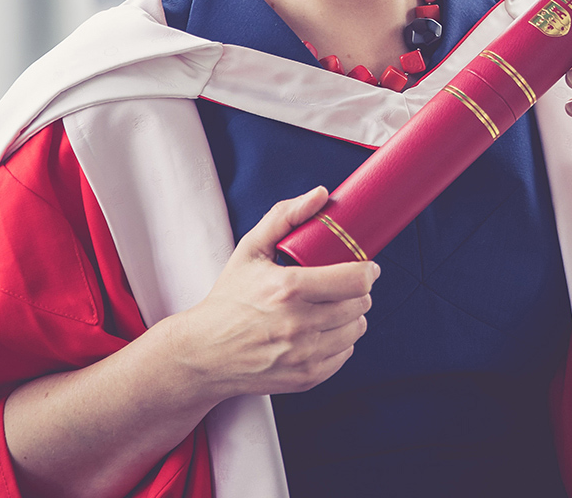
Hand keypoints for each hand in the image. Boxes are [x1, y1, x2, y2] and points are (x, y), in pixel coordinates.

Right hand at [170, 187, 377, 402]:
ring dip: (352, 316)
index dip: (368, 271)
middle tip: (344, 286)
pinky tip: (323, 331)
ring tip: (333, 307)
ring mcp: (303, 355)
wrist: (203, 353)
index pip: (354, 280)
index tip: (367, 267)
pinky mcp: (305, 378)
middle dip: (358, 291)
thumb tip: (321, 194)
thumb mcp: (250, 250)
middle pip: (360, 304)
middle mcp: (298, 324)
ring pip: (357, 329)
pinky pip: (345, 354)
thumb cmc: (229, 298)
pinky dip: (340, 341)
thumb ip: (285, 216)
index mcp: (288, 289)